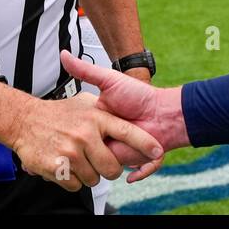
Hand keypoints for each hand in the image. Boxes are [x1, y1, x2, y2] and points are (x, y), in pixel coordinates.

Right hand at [6, 91, 162, 192]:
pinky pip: (75, 185)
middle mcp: (85, 135)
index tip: (157, 150)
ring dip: (87, 174)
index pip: (127, 132)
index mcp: (96, 118)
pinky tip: (65, 164)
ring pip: (93, 179)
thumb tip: (122, 100)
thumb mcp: (84, 98)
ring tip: (77, 158)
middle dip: (108, 169)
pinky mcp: (57, 166)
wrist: (23, 118)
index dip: (144, 143)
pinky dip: (71, 179)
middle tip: (98, 160)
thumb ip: (104, 97)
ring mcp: (71, 151)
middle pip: (112, 168)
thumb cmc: (57, 110)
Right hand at [61, 50, 187, 182]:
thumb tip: (64, 55)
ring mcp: (117, 151)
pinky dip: (136, 173)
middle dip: (89, 152)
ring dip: (107, 165)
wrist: (165, 111)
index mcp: (97, 122)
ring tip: (116, 151)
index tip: (73, 134)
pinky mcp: (131, 161)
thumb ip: (86, 70)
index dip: (75, 135)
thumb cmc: (139, 95)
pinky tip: (135, 171)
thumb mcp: (108, 80)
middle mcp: (105, 138)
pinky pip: (129, 173)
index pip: (79, 133)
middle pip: (87, 152)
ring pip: (103, 166)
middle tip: (96, 143)